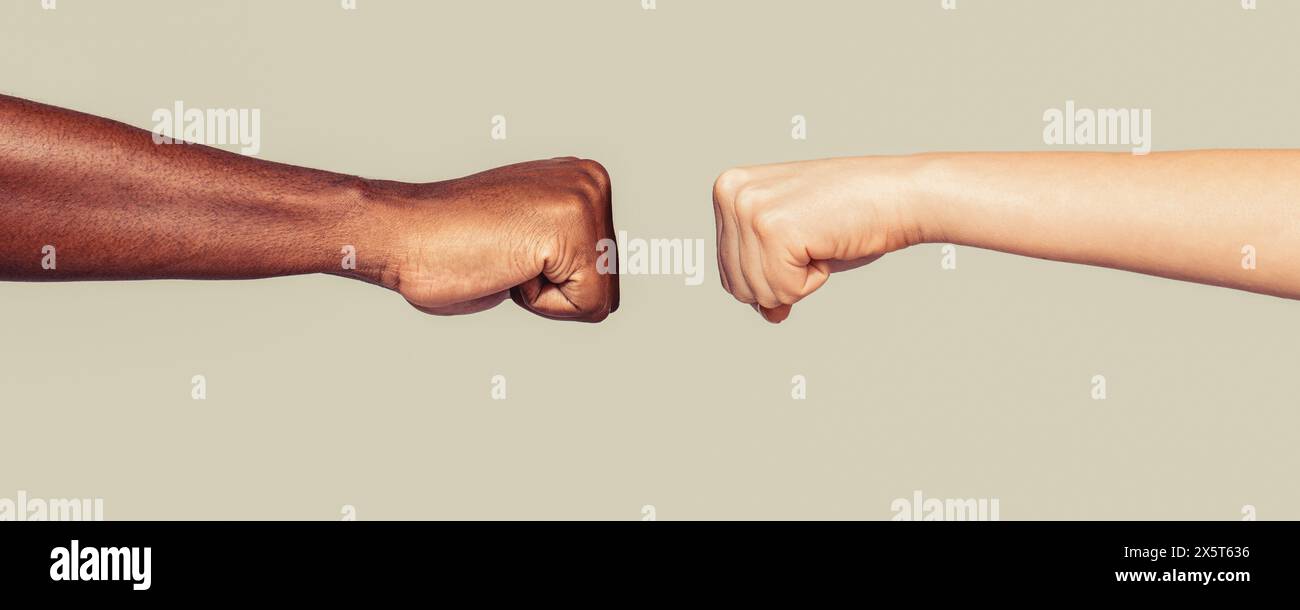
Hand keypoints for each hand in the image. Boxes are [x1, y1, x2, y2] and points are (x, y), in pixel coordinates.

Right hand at [379, 157, 618, 321]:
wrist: (400, 235)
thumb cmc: (447, 249)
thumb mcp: (525, 238)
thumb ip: (559, 244)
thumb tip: (586, 269)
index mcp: (582, 181)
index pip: (601, 272)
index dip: (551, 284)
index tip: (509, 250)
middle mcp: (591, 181)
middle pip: (607, 285)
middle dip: (554, 292)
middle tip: (503, 255)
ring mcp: (585, 198)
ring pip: (599, 298)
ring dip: (547, 298)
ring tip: (504, 258)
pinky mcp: (573, 224)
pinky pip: (586, 304)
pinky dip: (541, 303)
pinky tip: (506, 264)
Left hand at [711, 158, 925, 322]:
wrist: (900, 195)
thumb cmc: (853, 213)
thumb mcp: (794, 244)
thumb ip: (765, 274)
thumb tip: (766, 314)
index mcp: (727, 189)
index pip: (728, 273)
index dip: (773, 273)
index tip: (802, 236)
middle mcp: (730, 193)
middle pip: (737, 287)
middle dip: (784, 278)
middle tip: (814, 239)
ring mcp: (749, 209)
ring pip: (760, 293)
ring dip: (800, 279)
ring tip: (820, 238)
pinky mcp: (773, 229)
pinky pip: (783, 292)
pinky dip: (813, 281)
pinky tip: (826, 242)